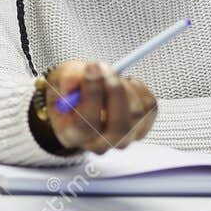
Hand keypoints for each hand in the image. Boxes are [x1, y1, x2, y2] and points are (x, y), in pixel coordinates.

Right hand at [42, 61, 157, 153]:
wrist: (84, 101)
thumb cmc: (71, 91)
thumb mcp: (60, 80)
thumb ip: (66, 79)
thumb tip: (72, 84)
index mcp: (73, 135)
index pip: (86, 124)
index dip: (92, 95)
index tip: (91, 68)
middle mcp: (99, 144)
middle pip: (118, 125)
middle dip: (115, 91)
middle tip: (108, 66)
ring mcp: (123, 139)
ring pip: (136, 114)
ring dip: (126, 86)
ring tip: (112, 74)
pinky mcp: (141, 130)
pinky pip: (150, 107)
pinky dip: (140, 89)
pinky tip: (126, 84)